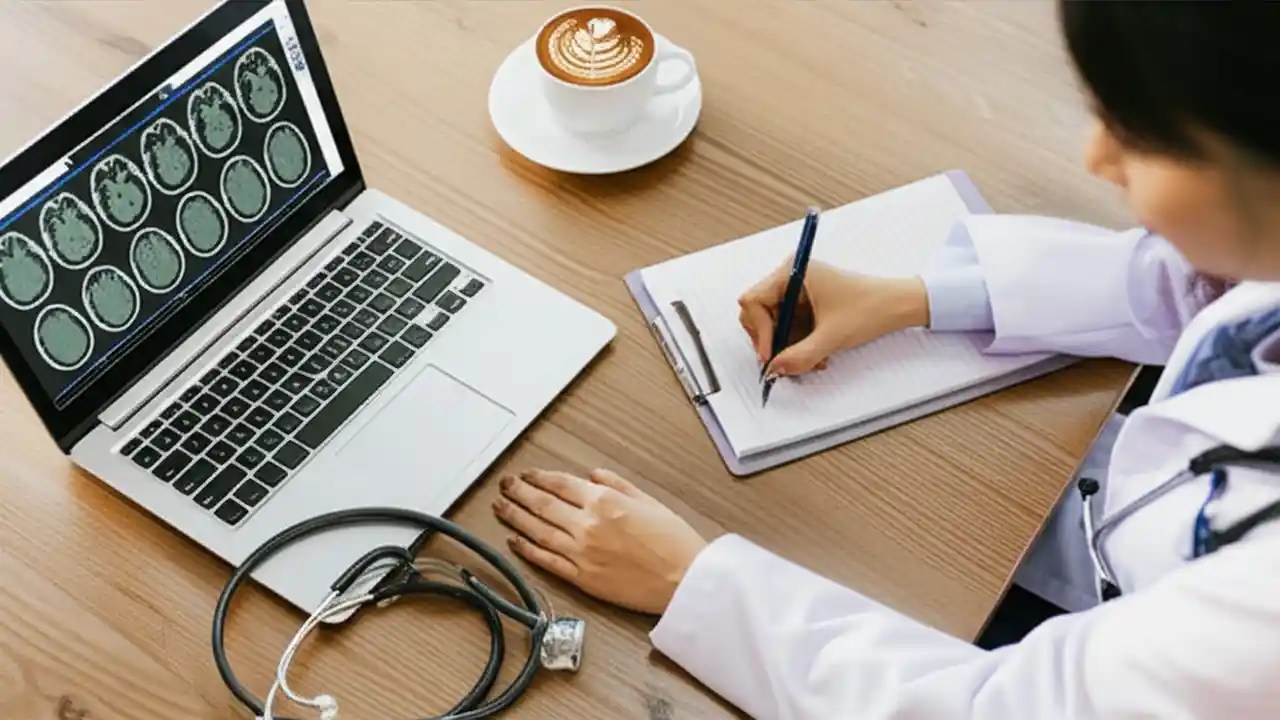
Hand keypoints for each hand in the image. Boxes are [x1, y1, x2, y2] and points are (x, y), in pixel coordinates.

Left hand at [492, 469, 707, 614]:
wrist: (685, 579)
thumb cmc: (674, 541)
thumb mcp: (648, 500)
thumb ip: (617, 484)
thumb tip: (593, 474)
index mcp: (605, 501)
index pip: (561, 484)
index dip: (539, 477)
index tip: (526, 475)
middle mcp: (588, 524)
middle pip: (542, 504)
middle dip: (519, 492)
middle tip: (504, 485)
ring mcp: (581, 552)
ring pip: (538, 531)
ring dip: (515, 517)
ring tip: (500, 507)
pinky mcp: (581, 578)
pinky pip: (547, 561)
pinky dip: (527, 550)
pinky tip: (514, 540)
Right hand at [738, 261, 929, 375]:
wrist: (899, 306)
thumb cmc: (871, 308)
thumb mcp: (832, 336)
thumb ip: (799, 355)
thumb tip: (774, 368)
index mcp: (793, 272)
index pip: (753, 301)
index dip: (758, 331)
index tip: (769, 354)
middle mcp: (791, 277)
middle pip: (759, 313)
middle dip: (771, 341)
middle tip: (782, 362)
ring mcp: (799, 290)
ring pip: (774, 324)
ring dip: (787, 347)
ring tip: (809, 361)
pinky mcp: (807, 303)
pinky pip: (790, 327)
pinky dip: (797, 345)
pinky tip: (816, 355)